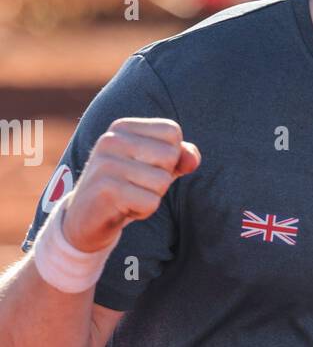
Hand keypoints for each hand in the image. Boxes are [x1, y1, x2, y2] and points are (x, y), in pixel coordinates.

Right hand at [62, 118, 199, 252]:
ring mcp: (106, 164)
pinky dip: (143, 211)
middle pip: (169, 155)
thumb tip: (193, 159)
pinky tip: (123, 208)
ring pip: (162, 181)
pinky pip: (151, 202)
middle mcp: (111, 140)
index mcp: (122, 127)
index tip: (145, 168)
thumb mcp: (155, 168)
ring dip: (152, 197)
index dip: (169, 157)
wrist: (85, 219)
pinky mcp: (106, 190)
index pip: (172, 132)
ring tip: (129, 197)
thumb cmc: (127, 188)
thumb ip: (180, 157)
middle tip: (136, 186)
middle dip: (162, 179)